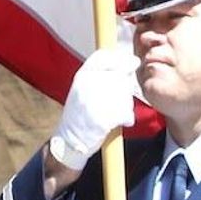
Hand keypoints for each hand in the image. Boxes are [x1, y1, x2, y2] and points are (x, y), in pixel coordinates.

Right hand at [49, 47, 139, 170]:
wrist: (68, 142)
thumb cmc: (79, 115)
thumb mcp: (82, 88)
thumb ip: (99, 75)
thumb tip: (127, 64)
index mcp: (80, 77)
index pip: (103, 57)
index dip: (120, 58)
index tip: (132, 62)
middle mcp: (85, 86)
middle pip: (119, 76)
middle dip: (125, 88)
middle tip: (120, 99)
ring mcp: (92, 101)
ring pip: (124, 95)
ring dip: (126, 105)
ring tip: (117, 112)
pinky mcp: (101, 119)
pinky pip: (125, 113)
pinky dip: (127, 118)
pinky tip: (122, 122)